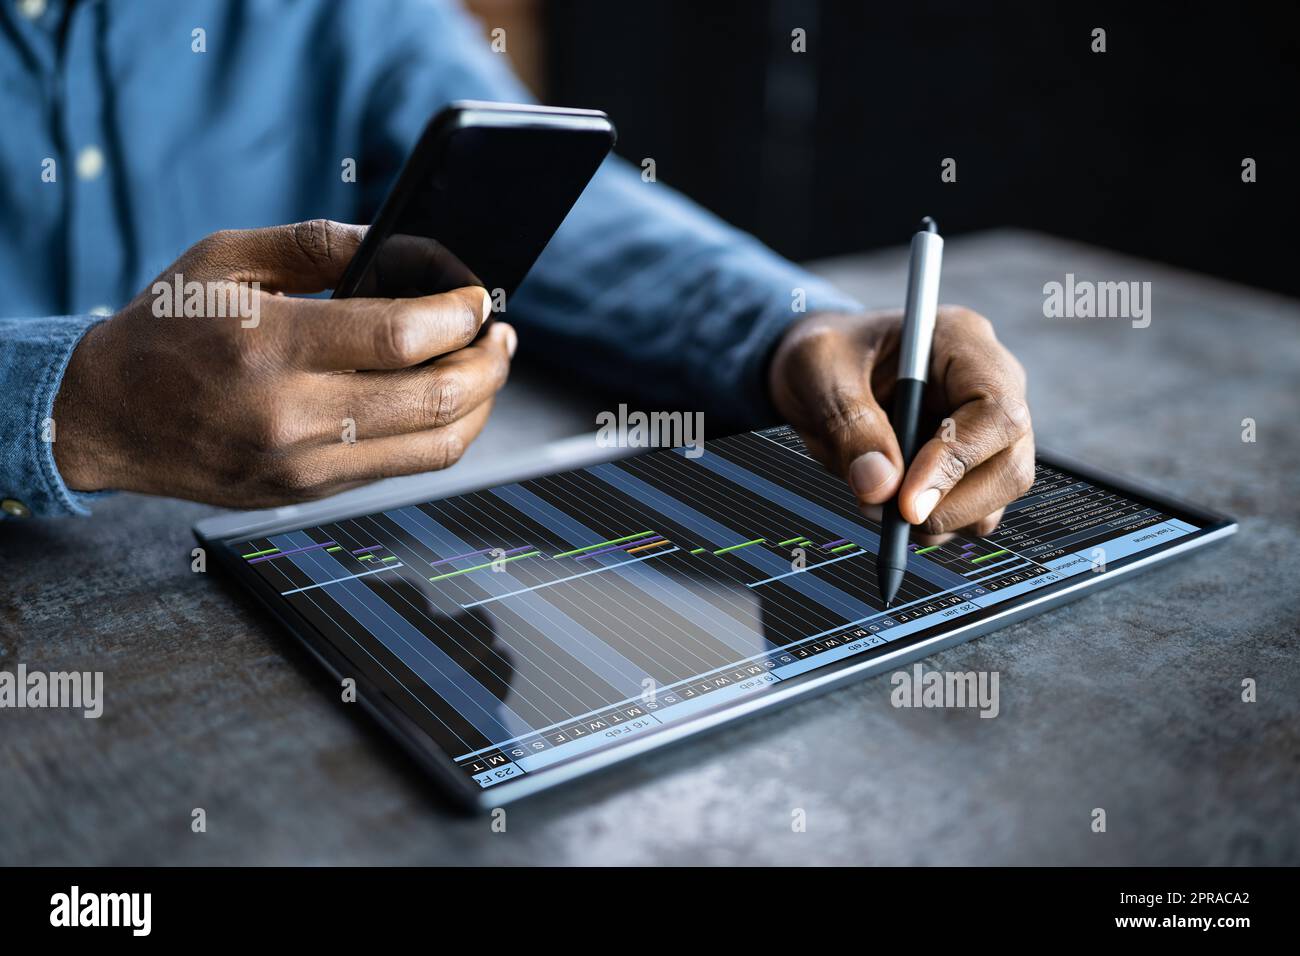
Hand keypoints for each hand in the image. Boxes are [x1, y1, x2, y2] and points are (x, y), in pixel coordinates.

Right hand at [53, 219, 515, 507]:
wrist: (106, 417)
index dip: (461, 315)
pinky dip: (438, 433)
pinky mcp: (306, 495)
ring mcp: (302, 467)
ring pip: (434, 448)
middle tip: (502, 335)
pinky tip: (442, 399)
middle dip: (489, 363)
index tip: (478, 298)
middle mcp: (291, 416)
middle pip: (436, 400)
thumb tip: (400, 244)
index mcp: (270, 345)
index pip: (403, 337)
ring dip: (480, 405)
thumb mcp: (225, 259)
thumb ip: (317, 245)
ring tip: (489, 368)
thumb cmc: (166, 327)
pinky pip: (400, 468)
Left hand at [769, 307, 1033, 535]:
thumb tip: (880, 487)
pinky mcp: (972, 466)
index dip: (957, 461)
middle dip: (950, 504)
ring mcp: (987, 430)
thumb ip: (848, 423)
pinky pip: (972, 513)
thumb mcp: (818, 371)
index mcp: (962, 340)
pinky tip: (890, 502)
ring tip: (877, 499)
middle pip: (1010, 465)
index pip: (997, 410)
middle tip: (892, 515)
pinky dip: (931, 522)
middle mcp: (989, 384)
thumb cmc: (825, 354)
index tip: (906, 500)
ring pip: (995, 498)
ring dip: (937, 517)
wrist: (822, 370)